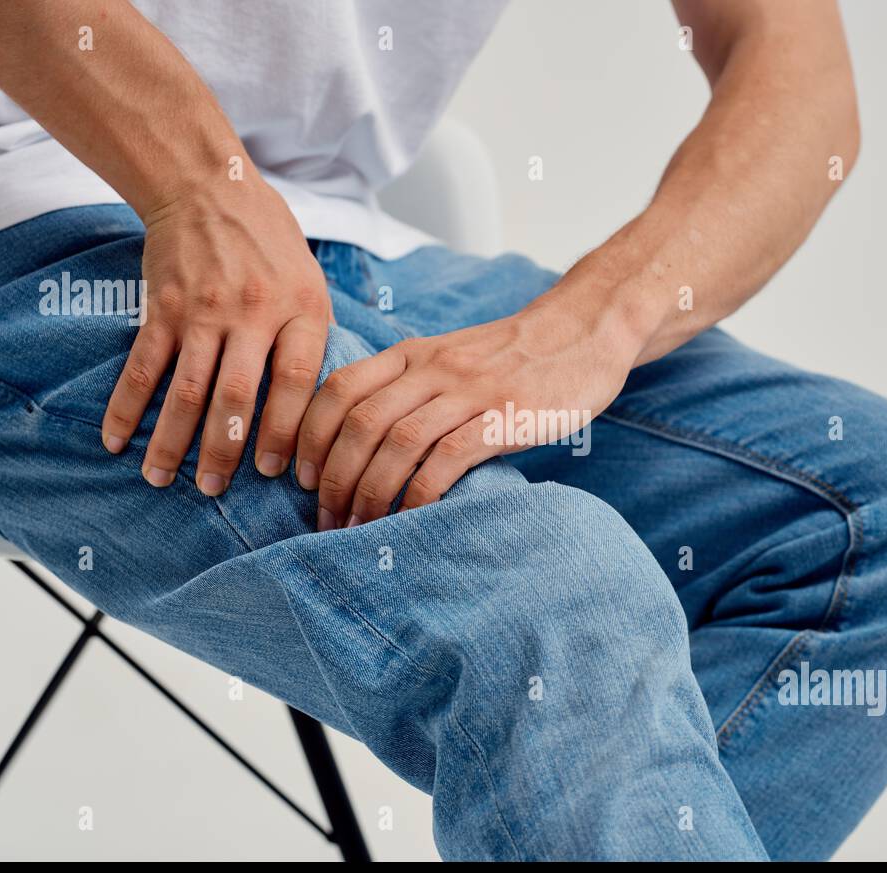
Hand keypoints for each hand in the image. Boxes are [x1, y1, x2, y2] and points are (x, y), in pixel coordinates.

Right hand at [101, 176, 331, 494]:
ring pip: (184, 389)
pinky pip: (142, 365)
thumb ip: (311, 341)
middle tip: (212, 489)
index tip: (273, 471)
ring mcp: (204, 310)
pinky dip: (125, 405)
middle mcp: (252, 313)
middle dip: (222, 449)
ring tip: (161, 480)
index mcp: (300, 310)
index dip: (283, 430)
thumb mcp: (311, 284)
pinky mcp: (163, 307)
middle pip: (235, 395)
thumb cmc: (271, 243)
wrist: (210, 186)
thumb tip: (318, 412)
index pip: (294, 382)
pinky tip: (115, 441)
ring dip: (171, 441)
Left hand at [293, 299, 639, 528]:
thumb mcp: (451, 356)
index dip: (309, 435)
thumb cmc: (516, 355)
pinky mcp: (503, 417)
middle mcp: (433, 368)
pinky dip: (419, 494)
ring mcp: (469, 392)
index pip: (338, 388)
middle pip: (359, 422)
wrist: (585, 330)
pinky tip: (409, 519)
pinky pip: (446, 460)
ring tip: (358, 528)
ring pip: (396, 443)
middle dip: (333, 478)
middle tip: (326, 519)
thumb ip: (411, 385)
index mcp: (412, 352)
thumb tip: (365, 443)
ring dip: (368, 492)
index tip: (302, 478)